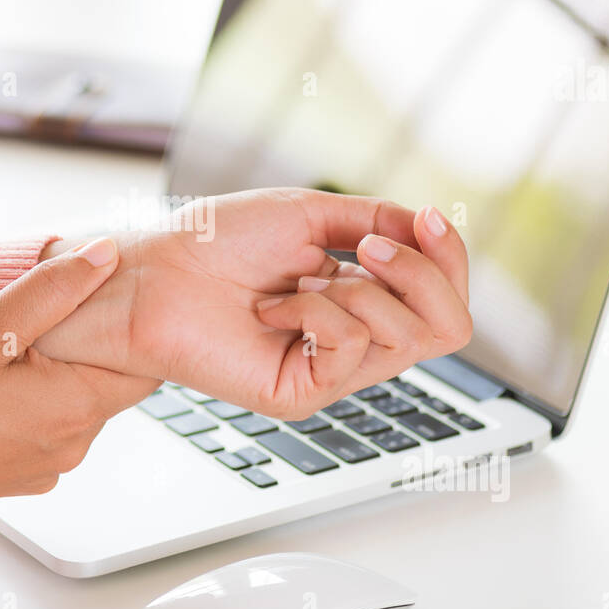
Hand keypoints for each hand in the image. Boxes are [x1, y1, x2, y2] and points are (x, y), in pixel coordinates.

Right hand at [0, 237, 157, 517]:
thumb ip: (53, 289)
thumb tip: (105, 255)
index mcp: (77, 407)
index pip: (143, 362)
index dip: (125, 323)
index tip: (95, 295)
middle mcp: (73, 445)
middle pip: (108, 380)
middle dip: (84, 343)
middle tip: (37, 314)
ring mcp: (46, 465)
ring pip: (74, 402)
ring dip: (53, 372)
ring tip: (5, 349)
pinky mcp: (18, 476)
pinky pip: (44, 428)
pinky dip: (30, 402)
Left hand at [35, 188, 470, 420]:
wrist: (156, 272)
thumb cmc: (220, 242)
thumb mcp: (312, 214)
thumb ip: (379, 221)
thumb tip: (432, 227)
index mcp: (364, 298)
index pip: (446, 296)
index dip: (451, 258)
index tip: (430, 218)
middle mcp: (357, 338)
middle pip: (451, 328)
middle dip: (422, 275)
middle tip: (367, 249)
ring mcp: (331, 371)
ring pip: (405, 338)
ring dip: (355, 288)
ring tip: (298, 279)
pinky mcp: (302, 394)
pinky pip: (350, 348)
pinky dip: (314, 311)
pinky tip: (271, 307)